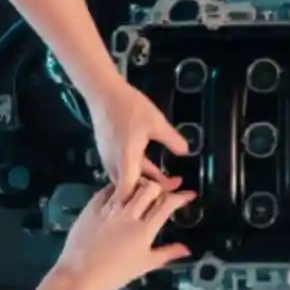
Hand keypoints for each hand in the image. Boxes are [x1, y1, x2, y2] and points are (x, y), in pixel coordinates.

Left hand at [52, 182, 195, 289]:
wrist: (79, 275)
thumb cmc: (115, 274)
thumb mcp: (144, 265)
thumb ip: (167, 254)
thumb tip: (187, 250)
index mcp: (144, 230)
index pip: (167, 205)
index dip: (180, 197)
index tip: (188, 195)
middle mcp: (129, 214)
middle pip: (149, 189)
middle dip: (159, 187)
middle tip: (161, 194)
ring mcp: (109, 209)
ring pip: (129, 185)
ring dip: (139, 185)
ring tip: (141, 191)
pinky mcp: (92, 207)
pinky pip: (108, 190)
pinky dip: (118, 189)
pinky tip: (120, 194)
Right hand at [86, 77, 189, 195]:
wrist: (103, 91)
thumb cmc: (130, 107)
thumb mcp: (157, 123)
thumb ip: (172, 140)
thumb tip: (186, 152)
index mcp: (125, 160)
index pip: (130, 192)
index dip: (147, 198)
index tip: (167, 193)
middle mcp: (113, 164)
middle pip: (128, 188)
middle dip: (150, 191)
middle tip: (171, 185)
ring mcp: (107, 158)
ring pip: (124, 179)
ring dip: (143, 181)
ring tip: (163, 177)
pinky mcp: (106, 151)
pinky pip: (120, 170)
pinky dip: (134, 172)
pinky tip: (148, 165)